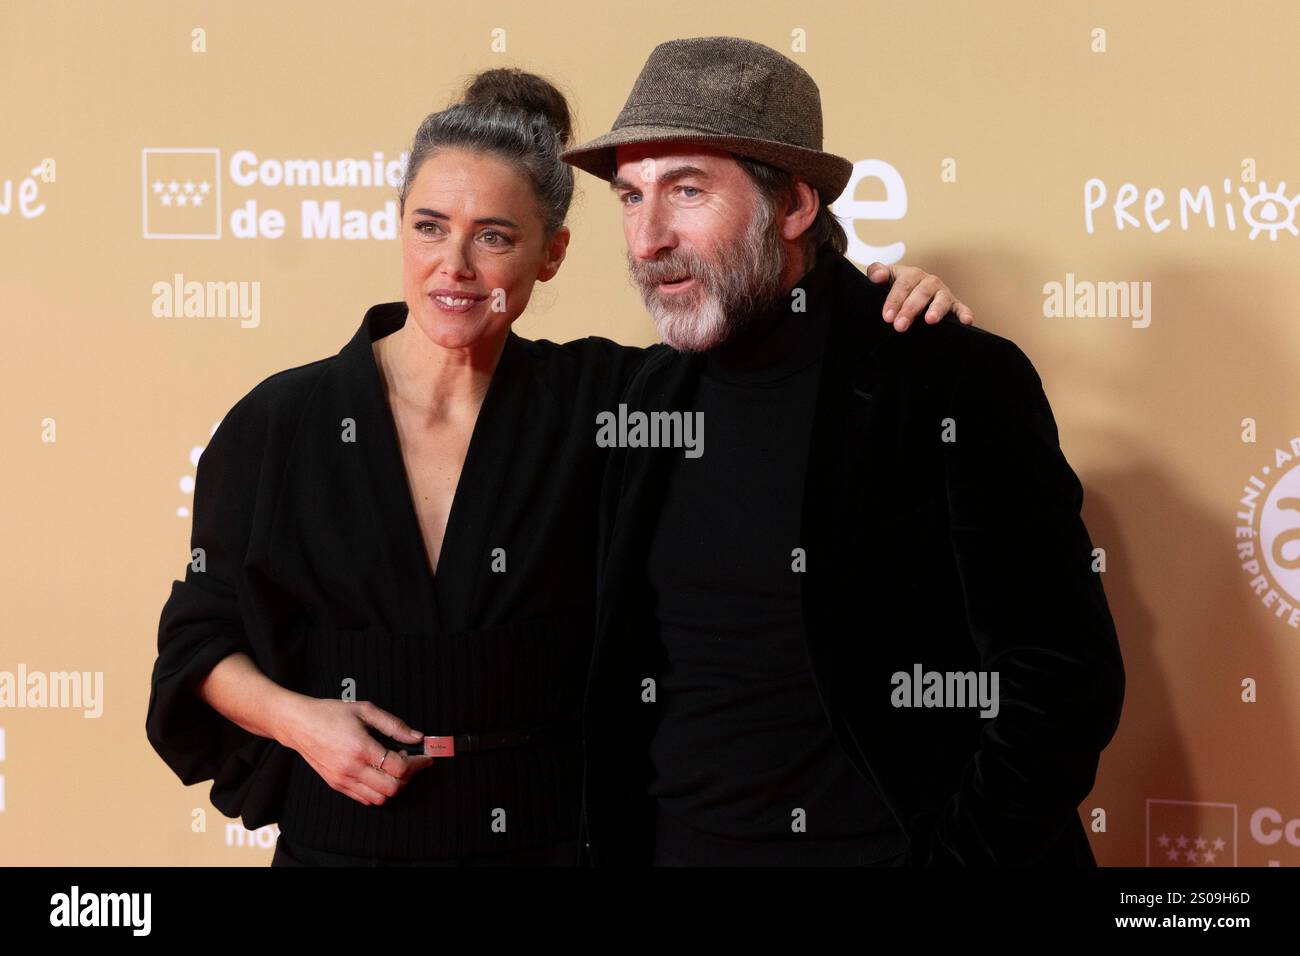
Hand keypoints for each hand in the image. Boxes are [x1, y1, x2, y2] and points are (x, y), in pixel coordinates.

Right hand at [280, 697, 433, 805]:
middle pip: (392, 788)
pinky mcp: (336, 785)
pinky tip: (380, 773)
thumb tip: (417, 737)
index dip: (417, 763)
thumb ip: (394, 725)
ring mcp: (342, 780)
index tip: (424, 756)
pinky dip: (378, 791)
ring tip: (394, 767)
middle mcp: (351, 768)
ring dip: (394, 786)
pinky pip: (364, 799)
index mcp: (360, 748)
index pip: (399, 767)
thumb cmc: (330, 713)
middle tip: (411, 762)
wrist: (298, 724)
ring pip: (379, 798)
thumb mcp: (365, 710)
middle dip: (409, 777)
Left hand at [866, 262, 974, 331]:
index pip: (902, 286)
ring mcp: (942, 293)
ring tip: (930, 320)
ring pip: (941, 299)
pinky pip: (960, 308)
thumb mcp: (886, 278)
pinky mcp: (954, 304)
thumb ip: (877, 272)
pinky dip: (964, 313)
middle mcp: (929, 281)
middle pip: (920, 294)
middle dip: (910, 310)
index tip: (887, 317)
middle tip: (900, 325)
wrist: (911, 292)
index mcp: (911, 274)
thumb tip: (877, 276)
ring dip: (936, 309)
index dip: (894, 301)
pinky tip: (966, 321)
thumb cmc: (896, 287)